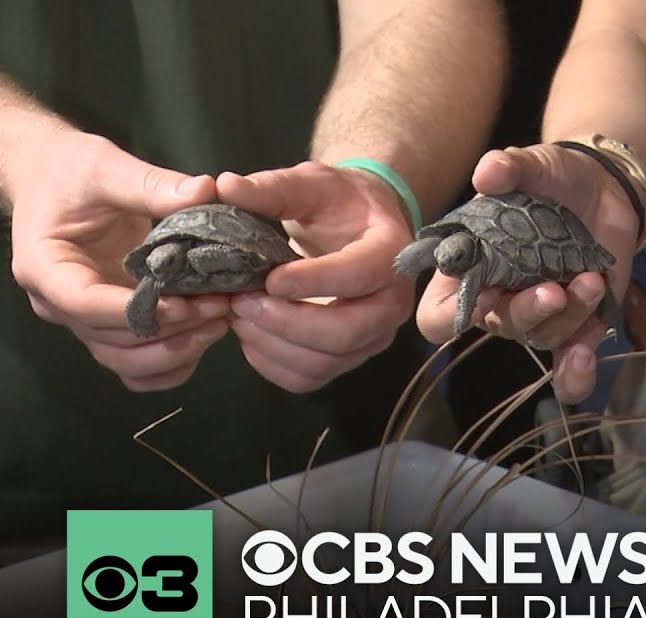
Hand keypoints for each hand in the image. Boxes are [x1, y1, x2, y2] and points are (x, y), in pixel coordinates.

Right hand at [8, 131, 227, 390]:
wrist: (54, 179)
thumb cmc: (70, 171)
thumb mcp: (105, 166)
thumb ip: (150, 183)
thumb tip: (207, 191)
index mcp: (45, 267)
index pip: (87, 304)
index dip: (141, 310)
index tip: (188, 302)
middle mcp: (59, 304)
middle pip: (113, 341)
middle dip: (172, 330)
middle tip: (222, 305)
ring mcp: (84, 320)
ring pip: (127, 363)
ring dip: (177, 351)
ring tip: (220, 320)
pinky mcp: (109, 325)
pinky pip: (137, 366)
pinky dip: (172, 363)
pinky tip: (204, 337)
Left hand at [216, 162, 415, 391]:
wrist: (362, 227)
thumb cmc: (339, 204)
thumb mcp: (311, 184)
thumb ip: (273, 188)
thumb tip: (225, 186)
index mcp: (391, 253)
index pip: (359, 275)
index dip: (313, 281)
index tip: (267, 279)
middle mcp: (392, 303)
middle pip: (345, 333)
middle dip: (285, 322)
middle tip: (241, 301)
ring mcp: (374, 336)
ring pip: (324, 362)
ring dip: (272, 345)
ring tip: (239, 315)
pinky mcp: (350, 356)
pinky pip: (310, 378)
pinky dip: (272, 364)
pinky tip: (251, 335)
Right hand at [414, 145, 637, 403]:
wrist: (600, 188)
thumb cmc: (548, 180)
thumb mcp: (529, 166)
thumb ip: (507, 168)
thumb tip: (488, 172)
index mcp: (469, 270)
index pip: (439, 314)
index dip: (452, 315)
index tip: (482, 290)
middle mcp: (499, 300)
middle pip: (500, 325)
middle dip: (526, 312)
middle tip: (553, 290)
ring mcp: (540, 315)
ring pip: (543, 336)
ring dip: (569, 317)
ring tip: (592, 282)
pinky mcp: (578, 324)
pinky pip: (570, 364)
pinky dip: (577, 372)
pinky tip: (585, 357)